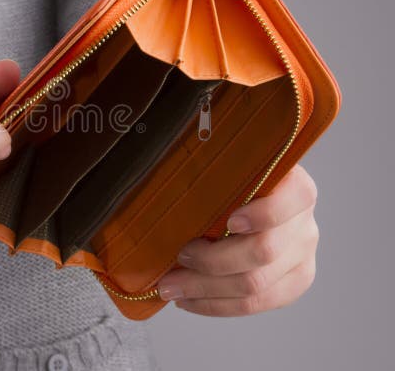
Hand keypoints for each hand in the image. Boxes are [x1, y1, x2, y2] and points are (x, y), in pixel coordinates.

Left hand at [157, 164, 318, 315]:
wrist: (246, 203)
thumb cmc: (227, 184)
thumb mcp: (225, 170)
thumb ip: (213, 175)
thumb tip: (170, 192)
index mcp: (295, 187)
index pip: (296, 198)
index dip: (264, 213)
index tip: (230, 221)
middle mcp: (304, 224)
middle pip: (264, 251)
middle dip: (212, 261)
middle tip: (177, 258)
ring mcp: (302, 258)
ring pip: (255, 286)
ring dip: (205, 289)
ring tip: (170, 287)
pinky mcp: (292, 284)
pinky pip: (255, 305)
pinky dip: (217, 305)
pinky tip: (189, 299)